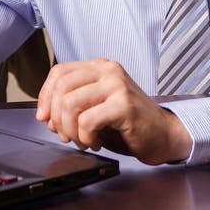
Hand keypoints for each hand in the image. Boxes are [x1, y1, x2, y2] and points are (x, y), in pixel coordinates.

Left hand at [35, 59, 192, 164]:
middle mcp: (108, 70)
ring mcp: (117, 85)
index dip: (45, 95)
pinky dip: (85, 136)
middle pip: (62, 86)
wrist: (165, 134)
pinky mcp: (124, 105)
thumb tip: (46, 115)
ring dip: (70, 129)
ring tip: (82, 140)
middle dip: (56, 116)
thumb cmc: (130, 123)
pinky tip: (96, 142)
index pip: (60, 72)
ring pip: (70, 103)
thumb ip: (73, 104)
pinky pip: (88, 120)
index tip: (43, 117)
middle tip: (65, 134)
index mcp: (99, 67)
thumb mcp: (97, 107)